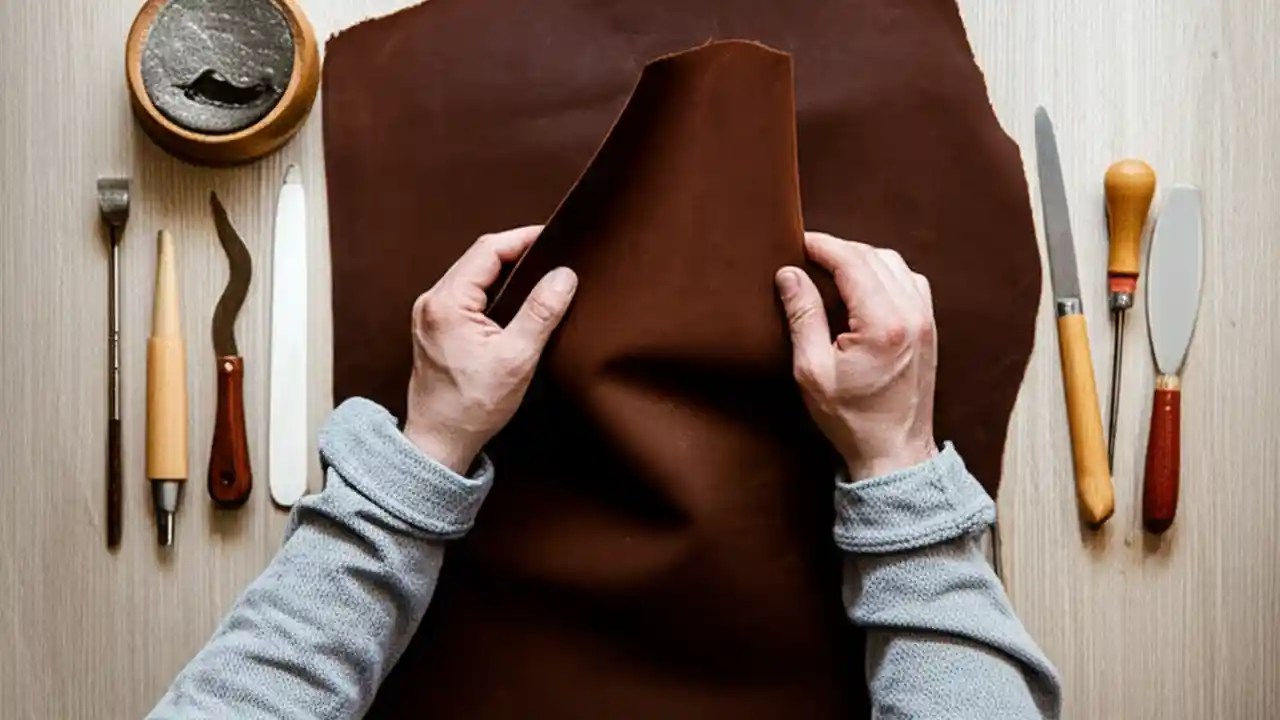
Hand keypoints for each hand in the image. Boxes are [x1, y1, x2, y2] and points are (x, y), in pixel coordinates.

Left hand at [404, 226, 577, 472]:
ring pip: (471, 275)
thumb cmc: (473, 405)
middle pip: (477, 258)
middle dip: (515, 250)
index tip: (552, 237)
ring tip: (537, 271)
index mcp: (447, 302)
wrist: (440, 440)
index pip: (488, 249)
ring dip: (503, 269)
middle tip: (551, 251)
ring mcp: (430, 314)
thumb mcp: (517, 357)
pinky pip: (464, 293)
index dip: (523, 238)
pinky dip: (491, 288)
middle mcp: (432, 302)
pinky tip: (513, 297)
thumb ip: (541, 312)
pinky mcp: (434, 328)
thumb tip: (564, 275)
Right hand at [776, 232, 938, 479]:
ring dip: (863, 257)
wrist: (895, 450)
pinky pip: (911, 281)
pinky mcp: (930, 328)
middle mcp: (912, 314)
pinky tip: (863, 285)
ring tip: (833, 266)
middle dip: (840, 248)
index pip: (852, 262)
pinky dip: (886, 272)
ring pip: (895, 264)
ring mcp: (926, 320)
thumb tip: (789, 274)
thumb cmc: (850, 418)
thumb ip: (802, 316)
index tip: (799, 242)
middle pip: (874, 256)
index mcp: (883, 324)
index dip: (823, 245)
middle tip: (809, 254)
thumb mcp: (812, 370)